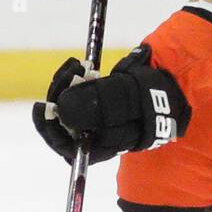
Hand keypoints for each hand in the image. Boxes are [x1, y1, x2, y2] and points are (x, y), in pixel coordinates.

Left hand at [32, 47, 190, 163]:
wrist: (168, 86)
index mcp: (101, 146)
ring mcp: (93, 118)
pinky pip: (73, 93)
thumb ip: (96, 105)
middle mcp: (93, 136)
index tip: (42, 107)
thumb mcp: (126, 99)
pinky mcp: (93, 101)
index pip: (66, 146)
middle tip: (69, 73)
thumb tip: (59, 110)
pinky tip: (79, 65)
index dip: (50, 130)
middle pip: (62, 123)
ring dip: (66, 84)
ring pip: (65, 105)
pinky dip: (72, 79)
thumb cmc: (150, 99)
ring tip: (78, 65)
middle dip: (60, 96)